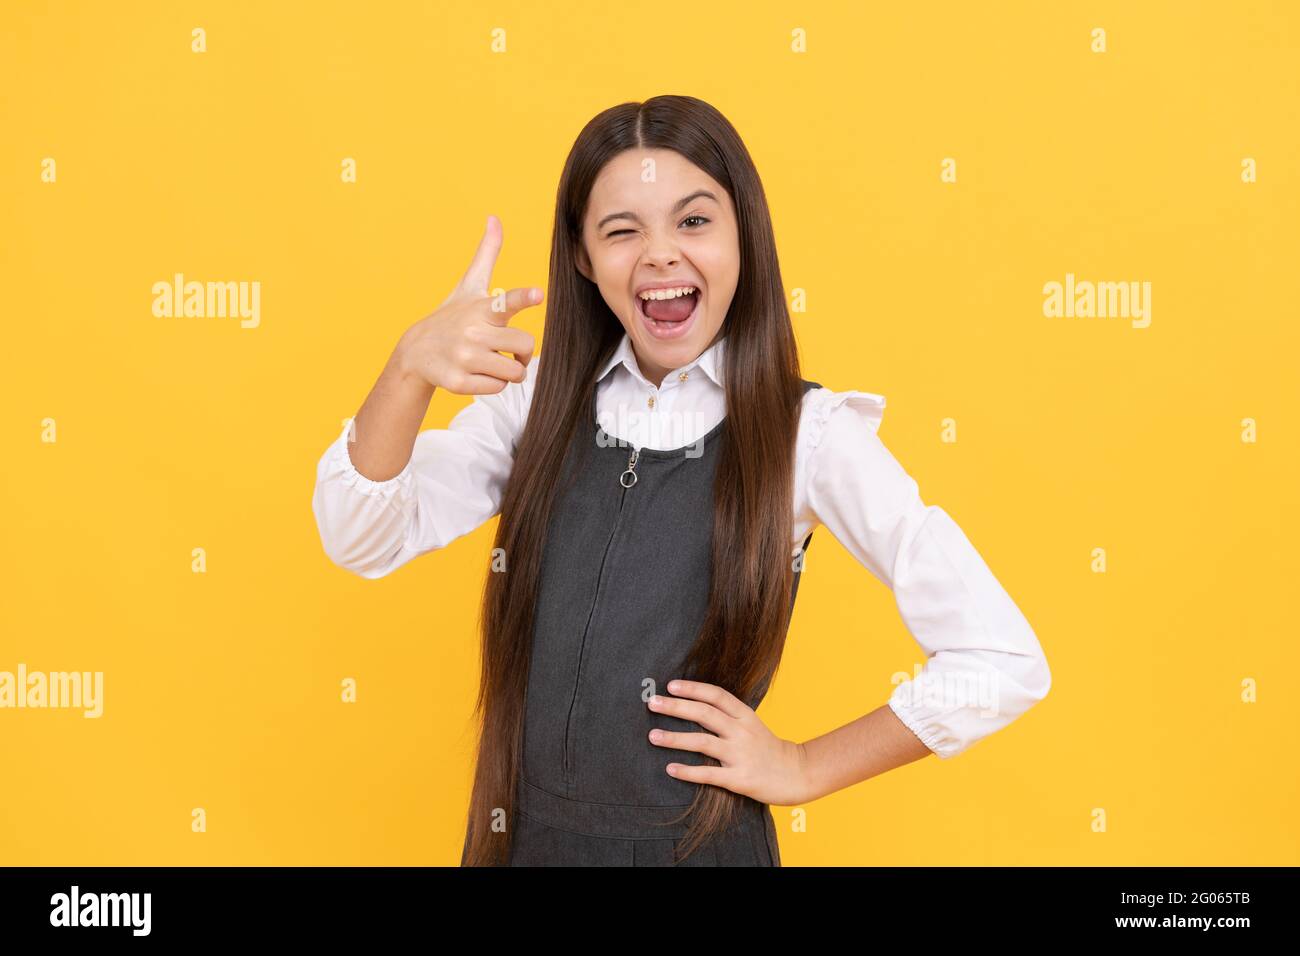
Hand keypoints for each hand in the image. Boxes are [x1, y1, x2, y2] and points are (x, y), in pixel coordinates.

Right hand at [396, 214, 542, 394]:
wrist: (415, 352)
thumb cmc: (452, 315)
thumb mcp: (469, 285)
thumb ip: (487, 253)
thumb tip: (494, 217)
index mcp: (482, 309)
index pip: (506, 301)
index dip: (523, 297)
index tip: (538, 293)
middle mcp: (474, 332)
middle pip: (525, 346)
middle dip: (522, 352)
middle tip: (509, 350)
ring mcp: (464, 358)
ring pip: (514, 372)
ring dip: (509, 370)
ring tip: (491, 361)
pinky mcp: (458, 382)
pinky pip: (497, 388)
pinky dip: (493, 384)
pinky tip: (476, 374)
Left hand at [647, 679, 811, 805]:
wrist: (797, 774)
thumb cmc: (768, 748)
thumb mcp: (751, 723)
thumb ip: (727, 715)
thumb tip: (693, 704)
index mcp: (745, 715)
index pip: (716, 695)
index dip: (693, 688)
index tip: (671, 685)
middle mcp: (742, 732)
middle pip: (705, 714)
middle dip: (676, 707)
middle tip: (652, 703)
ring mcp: (740, 755)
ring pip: (702, 742)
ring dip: (674, 739)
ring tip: (652, 736)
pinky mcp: (739, 778)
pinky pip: (708, 774)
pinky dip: (688, 771)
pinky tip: (670, 768)